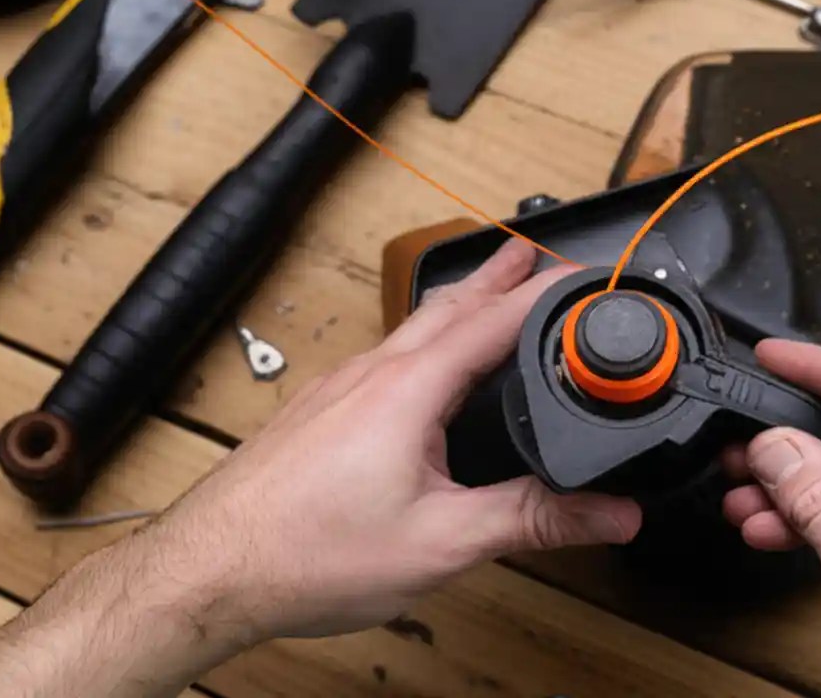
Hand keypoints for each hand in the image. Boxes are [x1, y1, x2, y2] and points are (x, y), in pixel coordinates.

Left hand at [146, 239, 641, 641]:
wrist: (208, 569)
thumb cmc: (306, 552)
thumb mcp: (443, 542)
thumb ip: (533, 520)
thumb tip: (612, 514)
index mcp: (409, 390)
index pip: (497, 319)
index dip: (549, 293)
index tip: (589, 274)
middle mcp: (372, 374)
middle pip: (450, 305)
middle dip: (499, 275)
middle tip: (533, 251)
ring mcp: (340, 388)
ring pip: (413, 328)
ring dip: (460, 303)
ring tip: (489, 292)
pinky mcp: (320, 411)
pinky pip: (386, 356)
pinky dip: (424, 340)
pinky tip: (423, 368)